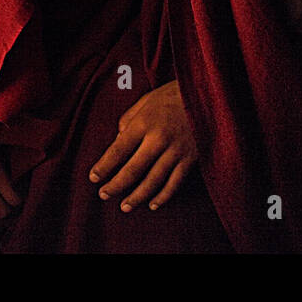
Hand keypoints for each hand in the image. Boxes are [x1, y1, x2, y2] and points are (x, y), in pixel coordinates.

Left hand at [89, 81, 196, 212]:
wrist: (208, 94)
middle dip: (115, 185)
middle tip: (103, 195)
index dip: (104, 166)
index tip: (94, 177)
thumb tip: (118, 139)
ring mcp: (176, 151)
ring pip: (153, 181)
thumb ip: (129, 118)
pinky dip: (164, 196)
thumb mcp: (147, 99)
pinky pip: (175, 183)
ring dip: (137, 196)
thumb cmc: (174, 94)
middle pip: (132, 170)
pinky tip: (153, 205)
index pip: (118, 150)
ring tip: (124, 206)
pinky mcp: (191, 159)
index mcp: (144, 122)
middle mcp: (158, 139)